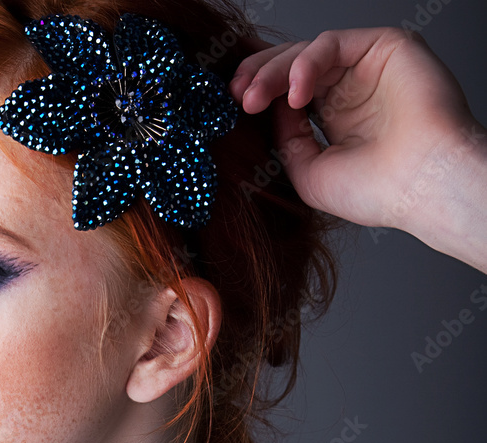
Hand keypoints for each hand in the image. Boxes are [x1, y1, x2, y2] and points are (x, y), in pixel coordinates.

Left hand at [228, 27, 482, 231]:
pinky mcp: (385, 47)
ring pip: (308, 53)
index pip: (287, 94)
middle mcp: (351, 89)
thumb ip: (285, 139)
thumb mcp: (308, 172)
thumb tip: (268, 109)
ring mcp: (368, 67)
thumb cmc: (374, 191)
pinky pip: (333, 43)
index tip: (229, 108)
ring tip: (251, 99)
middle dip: (258, 79)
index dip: (258, 96)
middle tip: (235, 97)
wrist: (420, 186)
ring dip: (274, 72)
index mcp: (335, 117)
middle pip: (293, 68)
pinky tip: (294, 93)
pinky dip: (306, 63)